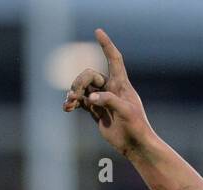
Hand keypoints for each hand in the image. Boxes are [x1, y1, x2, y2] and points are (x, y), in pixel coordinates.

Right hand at [63, 28, 153, 156]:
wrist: (135, 145)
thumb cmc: (137, 127)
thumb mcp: (126, 112)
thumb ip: (109, 101)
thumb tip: (91, 98)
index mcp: (121, 84)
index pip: (114, 59)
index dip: (106, 45)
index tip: (98, 31)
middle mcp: (111, 89)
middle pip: (89, 75)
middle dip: (79, 82)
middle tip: (75, 95)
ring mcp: (103, 99)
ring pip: (82, 88)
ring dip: (73, 93)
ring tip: (68, 103)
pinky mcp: (96, 111)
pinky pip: (80, 101)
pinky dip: (72, 103)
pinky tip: (66, 108)